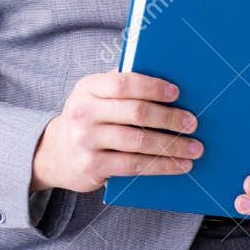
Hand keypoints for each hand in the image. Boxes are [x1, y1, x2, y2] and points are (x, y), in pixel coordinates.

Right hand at [30, 72, 201, 194]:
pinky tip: (180, 165)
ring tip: (194, 148)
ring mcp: (86, 141)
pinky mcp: (93, 166)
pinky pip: (134, 165)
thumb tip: (167, 83)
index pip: (123, 83)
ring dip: (172, 145)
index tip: (177, 93)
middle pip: (135, 112)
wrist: (55, 154)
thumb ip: (121, 88)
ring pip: (138, 141)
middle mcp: (83, 112)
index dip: (152, 87)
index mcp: (87, 88)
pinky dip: (162, 165)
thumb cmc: (88, 119)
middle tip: (192, 123)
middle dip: (169, 118)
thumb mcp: (95, 96)